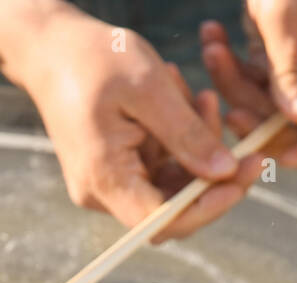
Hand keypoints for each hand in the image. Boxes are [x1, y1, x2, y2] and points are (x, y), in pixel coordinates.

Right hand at [0, 0, 264, 241]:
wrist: (50, 48)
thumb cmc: (95, 59)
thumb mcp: (149, 88)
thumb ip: (187, 134)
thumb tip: (225, 174)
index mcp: (104, 179)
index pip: (163, 220)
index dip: (207, 206)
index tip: (244, 174)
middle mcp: (102, 192)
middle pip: (171, 209)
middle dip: (211, 176)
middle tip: (245, 140)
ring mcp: (108, 183)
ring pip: (171, 185)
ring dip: (198, 148)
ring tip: (201, 97)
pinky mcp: (116, 169)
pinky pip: (161, 167)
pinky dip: (181, 140)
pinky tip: (183, 102)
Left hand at [201, 0, 296, 168]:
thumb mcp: (290, 17)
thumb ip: (295, 69)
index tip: (281, 157)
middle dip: (264, 128)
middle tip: (230, 115)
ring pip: (268, 113)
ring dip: (235, 91)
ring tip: (213, 53)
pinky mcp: (276, 61)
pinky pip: (251, 86)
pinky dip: (228, 70)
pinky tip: (212, 38)